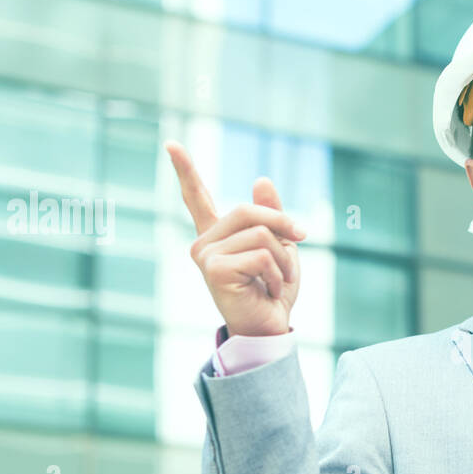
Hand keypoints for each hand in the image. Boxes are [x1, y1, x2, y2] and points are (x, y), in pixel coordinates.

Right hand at [165, 139, 306, 337]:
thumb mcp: (280, 247)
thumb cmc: (273, 291)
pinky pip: (260, 254)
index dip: (184, 170)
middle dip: (283, 224)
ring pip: (261, 233)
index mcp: (218, 235)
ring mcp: (205, 256)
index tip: (170, 143)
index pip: (197, 198)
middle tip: (302, 238)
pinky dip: (277, 272)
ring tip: (279, 279)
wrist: (270, 329)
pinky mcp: (214, 270)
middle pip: (248, 210)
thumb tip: (261, 179)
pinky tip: (269, 290)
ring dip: (284, 258)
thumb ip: (271, 215)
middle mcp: (205, 243)